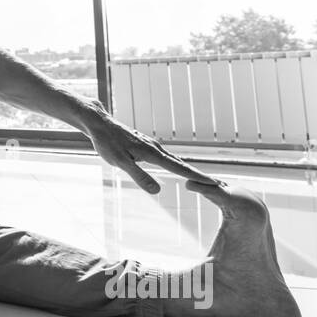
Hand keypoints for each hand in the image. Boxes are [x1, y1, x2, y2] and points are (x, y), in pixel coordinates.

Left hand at [85, 111, 221, 193]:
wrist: (99, 124)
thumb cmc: (108, 143)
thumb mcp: (121, 163)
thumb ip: (139, 176)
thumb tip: (157, 191)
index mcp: (153, 154)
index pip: (179, 169)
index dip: (197, 177)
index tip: (214, 183)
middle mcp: (156, 148)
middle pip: (181, 164)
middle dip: (199, 174)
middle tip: (217, 183)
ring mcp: (151, 146)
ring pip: (174, 160)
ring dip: (189, 169)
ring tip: (202, 178)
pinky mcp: (146, 145)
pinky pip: (165, 157)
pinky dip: (176, 164)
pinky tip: (177, 167)